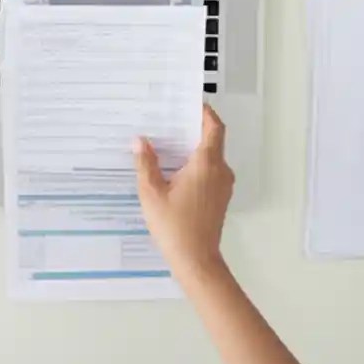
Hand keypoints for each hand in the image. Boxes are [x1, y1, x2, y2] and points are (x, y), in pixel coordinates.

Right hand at [133, 104, 234, 278]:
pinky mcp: (220, 198)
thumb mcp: (151, 192)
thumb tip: (140, 141)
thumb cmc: (174, 227)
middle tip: (171, 120)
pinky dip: (197, 164)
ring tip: (169, 144)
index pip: (214, 128)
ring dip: (195, 148)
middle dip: (194, 128)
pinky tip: (175, 170)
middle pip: (213, 140)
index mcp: (207, 164)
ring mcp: (223, 186)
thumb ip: (146, 163)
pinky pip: (211, 172)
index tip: (192, 103)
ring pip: (212, 157)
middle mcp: (220, 171)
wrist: (196, 260)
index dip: (206, 112)